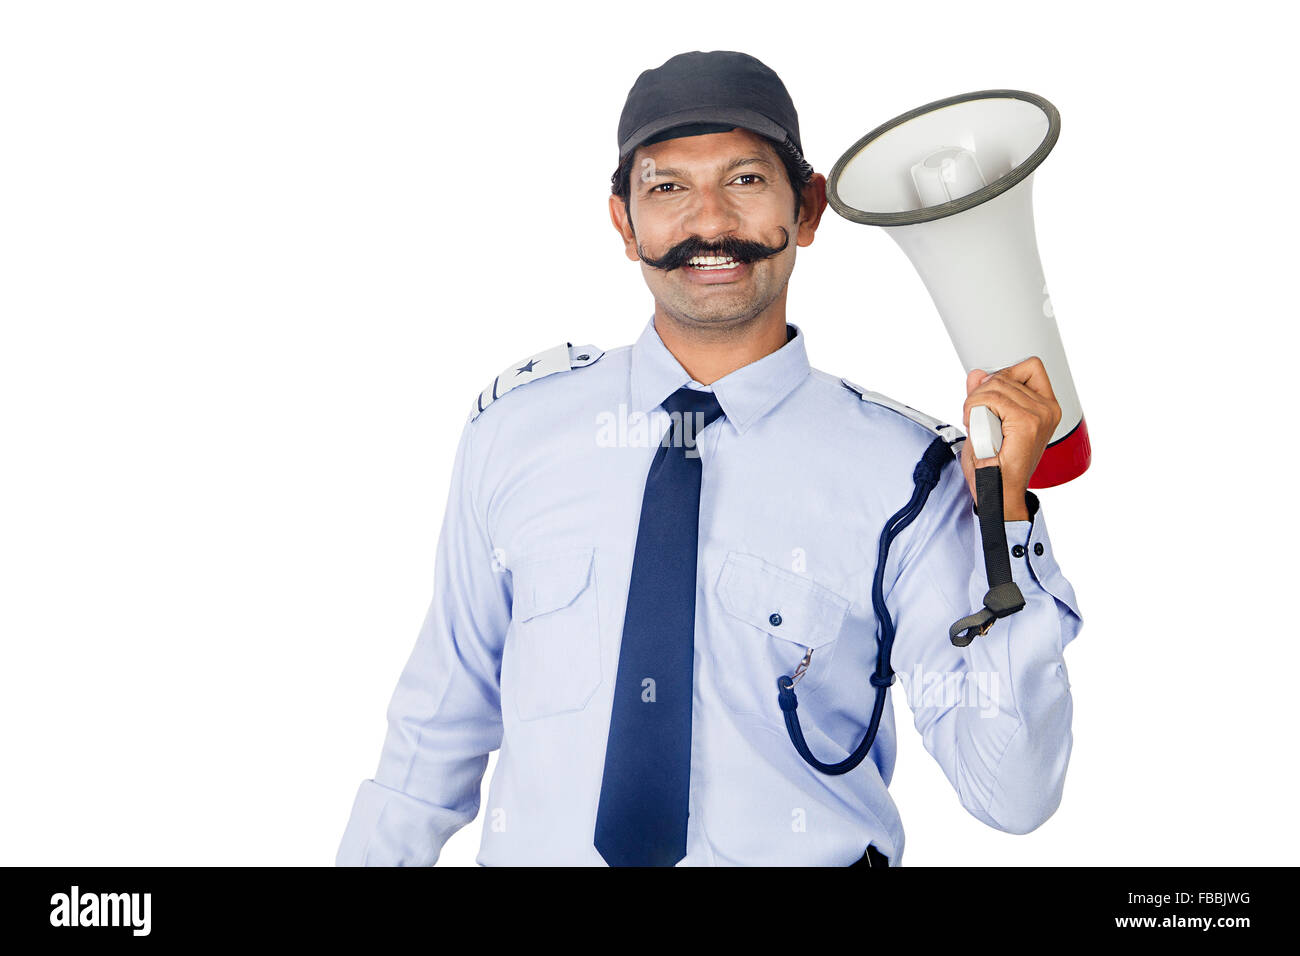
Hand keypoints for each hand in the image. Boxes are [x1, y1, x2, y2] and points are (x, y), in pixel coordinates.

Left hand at [960, 356, 1061, 520]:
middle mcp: (1047, 409)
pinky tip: (976, 426)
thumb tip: (977, 374)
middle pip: (1005, 374)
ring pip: (995, 385)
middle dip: (981, 392)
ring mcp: (1040, 415)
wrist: (996, 492)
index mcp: (1045, 407)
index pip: (1030, 366)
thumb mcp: (986, 420)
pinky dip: (974, 408)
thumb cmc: (994, 463)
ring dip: (974, 403)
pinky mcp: (1027, 422)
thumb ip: (984, 395)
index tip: (991, 397)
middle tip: (975, 417)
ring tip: (976, 425)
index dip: (1003, 375)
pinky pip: (991, 398)